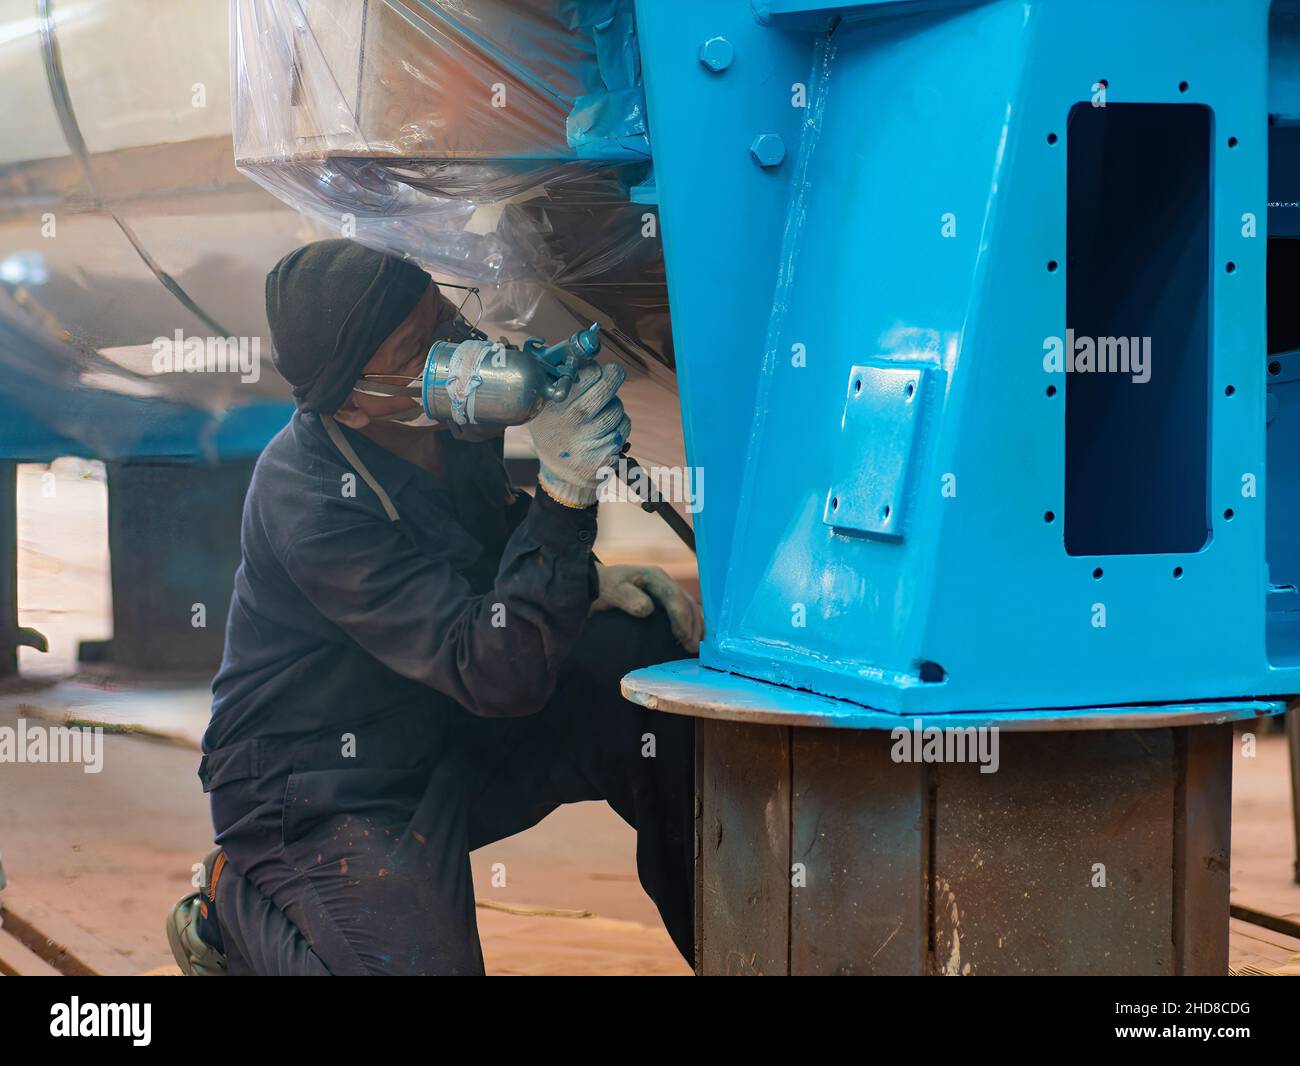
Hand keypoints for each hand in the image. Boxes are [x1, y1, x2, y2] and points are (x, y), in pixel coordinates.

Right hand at [527, 363, 629, 507]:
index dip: (594, 371)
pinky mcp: (604, 456)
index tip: (592, 374)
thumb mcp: (546, 404)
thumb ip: (561, 374)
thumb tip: (587, 346)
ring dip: (614, 408)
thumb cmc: (556, 428)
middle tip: (614, 374)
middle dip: (614, 377)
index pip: (588, 373)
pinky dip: (619, 427)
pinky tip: (605, 432)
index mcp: (555, 404)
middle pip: (607, 387)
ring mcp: (589, 440)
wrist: (560, 473)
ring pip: (617, 409)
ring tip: (600, 415)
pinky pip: (623, 429)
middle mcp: (571, 421)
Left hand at [591, 562, 704, 653]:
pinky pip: (686, 611)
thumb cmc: (605, 588)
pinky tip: (693, 639)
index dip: (682, 618)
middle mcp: (665, 582)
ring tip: (696, 647)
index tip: (684, 638)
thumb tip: (647, 609)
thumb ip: (627, 598)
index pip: (674, 597)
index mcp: (654, 577)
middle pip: (687, 603)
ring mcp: (668, 590)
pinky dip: (692, 625)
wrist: (599, 584)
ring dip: (696, 627)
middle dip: (693, 626)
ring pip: (690, 607)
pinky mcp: (668, 600)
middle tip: (693, 649)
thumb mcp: (612, 591)